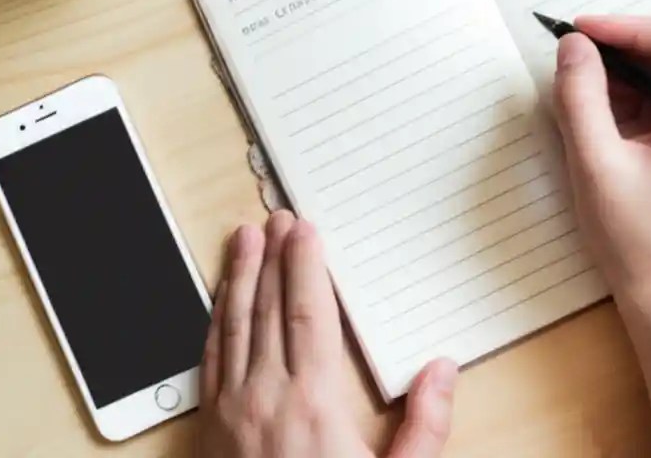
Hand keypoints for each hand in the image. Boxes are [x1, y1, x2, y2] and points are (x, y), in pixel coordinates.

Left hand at [196, 211, 458, 457]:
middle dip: (272, 258)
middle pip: (267, 309)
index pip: (308, 313)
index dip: (305, 266)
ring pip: (231, 326)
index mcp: (314, 403)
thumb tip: (442, 370)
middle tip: (276, 219)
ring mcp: (229, 413)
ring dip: (236, 278)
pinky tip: (219, 306)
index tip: (303, 231)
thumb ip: (425, 427)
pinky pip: (208, 360)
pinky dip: (215, 322)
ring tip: (241, 241)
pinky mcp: (208, 431)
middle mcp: (264, 399)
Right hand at [551, 16, 650, 314]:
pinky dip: (633, 101)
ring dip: (625, 76)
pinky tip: (597, 114)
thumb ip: (581, 98)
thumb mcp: (597, 165)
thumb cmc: (639, 244)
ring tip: (578, 88)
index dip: (628, 27)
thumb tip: (573, 46)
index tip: (580, 32)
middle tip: (573, 55)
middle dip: (623, 49)